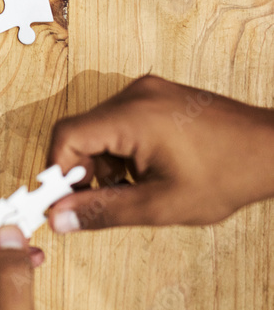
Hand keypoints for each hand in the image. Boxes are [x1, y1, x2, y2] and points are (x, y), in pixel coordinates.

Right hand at [47, 76, 273, 231]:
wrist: (272, 151)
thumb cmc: (227, 174)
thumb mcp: (160, 204)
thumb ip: (104, 211)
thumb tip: (61, 218)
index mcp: (132, 115)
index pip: (68, 135)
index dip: (58, 171)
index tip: (61, 200)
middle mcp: (136, 94)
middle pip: (83, 131)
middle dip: (85, 171)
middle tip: (102, 202)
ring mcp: (148, 91)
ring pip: (101, 127)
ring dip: (106, 162)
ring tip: (136, 189)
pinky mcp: (159, 95)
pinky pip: (122, 120)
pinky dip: (123, 149)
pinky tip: (148, 171)